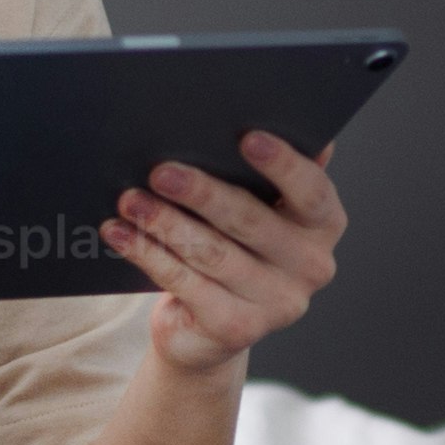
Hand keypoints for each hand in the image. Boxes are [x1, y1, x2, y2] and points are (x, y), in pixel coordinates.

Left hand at [109, 132, 341, 382]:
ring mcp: (277, 304)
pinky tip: (121, 233)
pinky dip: (148, 254)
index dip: (282, 164)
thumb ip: (266, 170)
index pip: (312, 191)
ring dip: (165, 222)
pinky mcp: (238, 329)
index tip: (247, 137)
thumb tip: (263, 114)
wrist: (208, 327)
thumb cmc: (234, 247)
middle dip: (201, 192)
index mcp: (323, 225)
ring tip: (130, 199)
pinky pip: (185, 283)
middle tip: (160, 170)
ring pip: (212, 253)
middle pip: (251, 222)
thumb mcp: (256, 207)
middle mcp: (311, 266)